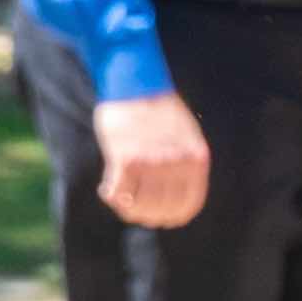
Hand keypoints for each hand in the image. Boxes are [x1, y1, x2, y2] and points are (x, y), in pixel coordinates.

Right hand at [91, 85, 212, 229]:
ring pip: (139, 203)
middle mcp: (176, 163)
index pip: (188, 205)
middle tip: (134, 212)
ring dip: (127, 207)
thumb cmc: (158, 108)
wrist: (134, 81)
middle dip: (147, 215)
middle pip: (162, 208)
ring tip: (119, 200)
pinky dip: (110, 196)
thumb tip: (173, 197)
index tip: (160, 219)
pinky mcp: (125, 158)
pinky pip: (118, 191)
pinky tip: (106, 190)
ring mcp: (151, 161)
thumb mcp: (185, 136)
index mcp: (195, 159)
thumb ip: (183, 164)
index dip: (173, 217)